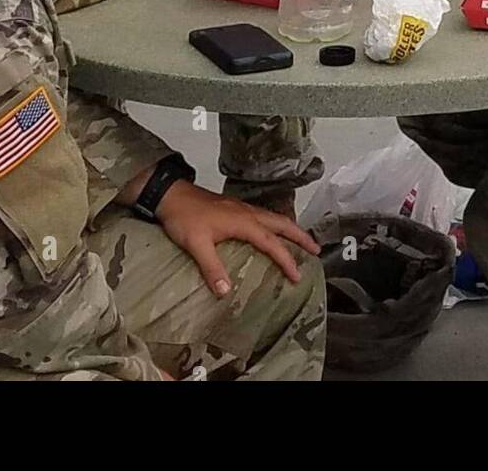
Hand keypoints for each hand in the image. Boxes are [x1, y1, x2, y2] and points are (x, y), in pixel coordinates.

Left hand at [155, 181, 320, 296]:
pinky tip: (271, 231)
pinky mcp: (234, 207)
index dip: (286, 260)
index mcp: (243, 222)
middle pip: (281, 223)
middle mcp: (248, 212)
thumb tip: (226, 294)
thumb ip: (212, 268)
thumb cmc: (184, 218)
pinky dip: (275, 225)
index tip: (298, 276)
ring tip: (302, 241)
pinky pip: (263, 216)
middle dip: (300, 236)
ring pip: (274, 217)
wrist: (171, 194)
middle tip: (316, 250)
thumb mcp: (196, 244)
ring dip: (290, 229)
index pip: (272, 243)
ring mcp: (242, 208)